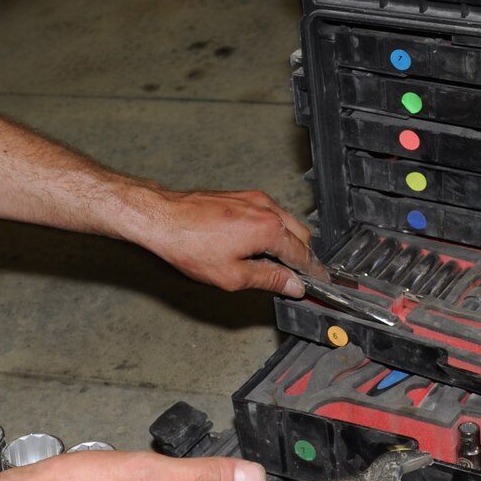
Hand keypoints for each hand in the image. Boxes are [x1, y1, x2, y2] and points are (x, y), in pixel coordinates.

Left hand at [132, 187, 323, 295]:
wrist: (162, 218)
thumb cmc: (190, 244)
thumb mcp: (232, 275)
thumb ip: (269, 279)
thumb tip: (292, 285)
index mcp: (269, 228)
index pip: (302, 253)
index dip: (312, 271)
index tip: (318, 281)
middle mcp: (266, 208)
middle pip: (300, 235)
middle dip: (301, 256)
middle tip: (294, 277)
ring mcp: (254, 198)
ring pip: (286, 222)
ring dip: (286, 242)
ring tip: (272, 263)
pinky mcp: (242, 195)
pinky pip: (269, 213)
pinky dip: (271, 230)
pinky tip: (256, 245)